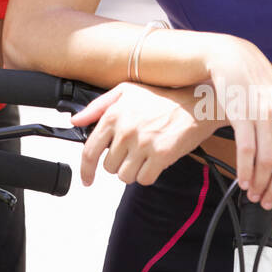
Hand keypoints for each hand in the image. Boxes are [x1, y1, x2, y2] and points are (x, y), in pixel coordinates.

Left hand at [71, 84, 218, 187]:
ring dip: (133, 170)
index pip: (90, 150)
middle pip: (109, 167)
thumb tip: (76, 120)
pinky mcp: (161, 156)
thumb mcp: (125, 92)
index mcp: (113, 115)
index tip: (87, 179)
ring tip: (145, 154)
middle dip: (119, 163)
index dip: (86, 169)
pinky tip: (155, 160)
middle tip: (134, 150)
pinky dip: (148, 174)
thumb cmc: (161, 98)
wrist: (195, 103)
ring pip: (125, 176)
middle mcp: (126, 130)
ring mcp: (143, 144)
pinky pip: (144, 179)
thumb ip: (97, 107)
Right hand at [203, 40, 271, 211]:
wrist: (235, 57)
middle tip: (268, 203)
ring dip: (260, 185)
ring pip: (266, 163)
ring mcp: (264, 116)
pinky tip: (242, 181)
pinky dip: (244, 171)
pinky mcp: (242, 115)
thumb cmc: (259, 84)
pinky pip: (246, 151)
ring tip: (253, 194)